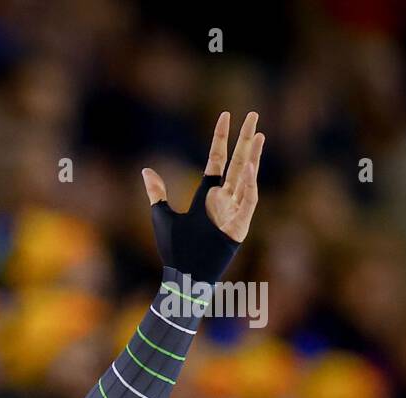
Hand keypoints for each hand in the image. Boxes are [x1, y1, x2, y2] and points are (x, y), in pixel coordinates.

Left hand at [141, 111, 264, 279]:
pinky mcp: (238, 227)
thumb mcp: (162, 216)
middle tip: (254, 115)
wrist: (183, 275)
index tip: (226, 115)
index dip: (221, 138)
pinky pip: (247, 202)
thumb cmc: (174, 250)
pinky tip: (250, 167)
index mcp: (207, 195)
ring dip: (252, 157)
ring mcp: (233, 211)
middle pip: (237, 162)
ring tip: (258, 135)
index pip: (217, 159)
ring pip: (246, 178)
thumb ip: (157, 193)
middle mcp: (223, 199)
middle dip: (245, 139)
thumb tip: (146, 170)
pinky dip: (248, 186)